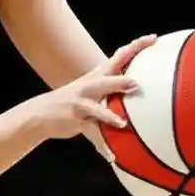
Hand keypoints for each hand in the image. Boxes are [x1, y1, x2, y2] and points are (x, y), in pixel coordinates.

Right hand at [28, 34, 156, 141]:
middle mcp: (88, 87)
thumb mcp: (91, 90)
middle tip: (136, 83)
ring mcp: (80, 104)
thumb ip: (112, 87)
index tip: (154, 38)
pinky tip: (113, 157)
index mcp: (96, 76)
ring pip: (95, 109)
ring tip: (121, 123)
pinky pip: (91, 135)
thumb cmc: (73, 102)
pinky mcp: (75, 121)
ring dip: (108, 115)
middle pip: (105, 81)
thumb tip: (138, 86)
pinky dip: (103, 147)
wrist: (40, 113)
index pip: (119, 56)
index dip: (136, 46)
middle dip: (119, 82)